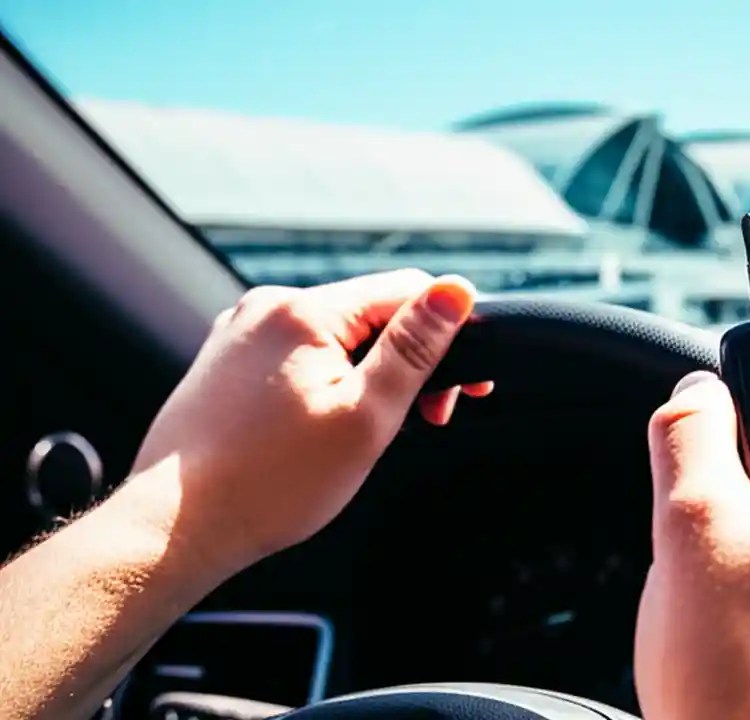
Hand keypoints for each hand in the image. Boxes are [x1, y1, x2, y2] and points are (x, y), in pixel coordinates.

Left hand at [124, 269, 489, 571]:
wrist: (175, 527)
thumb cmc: (271, 483)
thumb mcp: (366, 415)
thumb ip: (414, 348)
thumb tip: (455, 291)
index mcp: (304, 311)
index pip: (406, 290)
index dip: (448, 336)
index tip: (461, 392)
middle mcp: (267, 307)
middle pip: (370, 314)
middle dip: (404, 363)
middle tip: (419, 422)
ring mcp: (239, 333)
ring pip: (335, 338)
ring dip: (364, 377)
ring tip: (356, 435)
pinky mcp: (224, 362)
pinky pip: (297, 356)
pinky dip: (324, 385)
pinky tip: (315, 433)